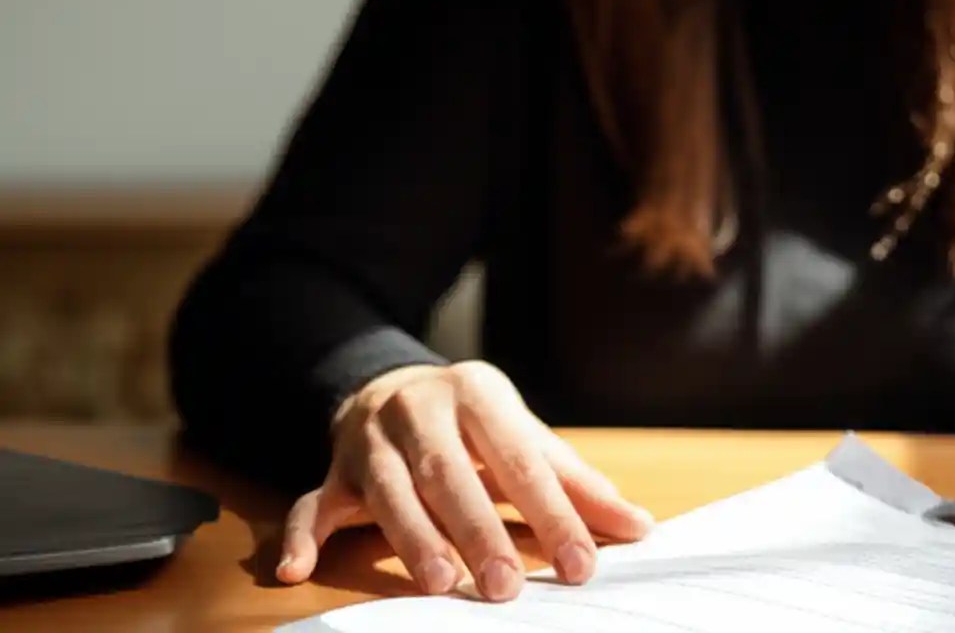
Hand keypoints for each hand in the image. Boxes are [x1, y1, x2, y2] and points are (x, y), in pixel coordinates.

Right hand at [274, 362, 654, 599]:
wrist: (390, 385)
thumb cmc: (475, 424)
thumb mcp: (525, 436)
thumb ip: (577, 482)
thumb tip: (639, 527)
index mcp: (479, 394)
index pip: (521, 458)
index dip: (552, 512)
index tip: (580, 564)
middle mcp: (421, 409)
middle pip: (450, 474)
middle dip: (478, 530)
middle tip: (505, 587)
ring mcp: (371, 440)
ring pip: (387, 490)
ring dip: (409, 537)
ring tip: (437, 583)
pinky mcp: (333, 470)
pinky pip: (310, 501)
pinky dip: (302, 535)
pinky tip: (296, 569)